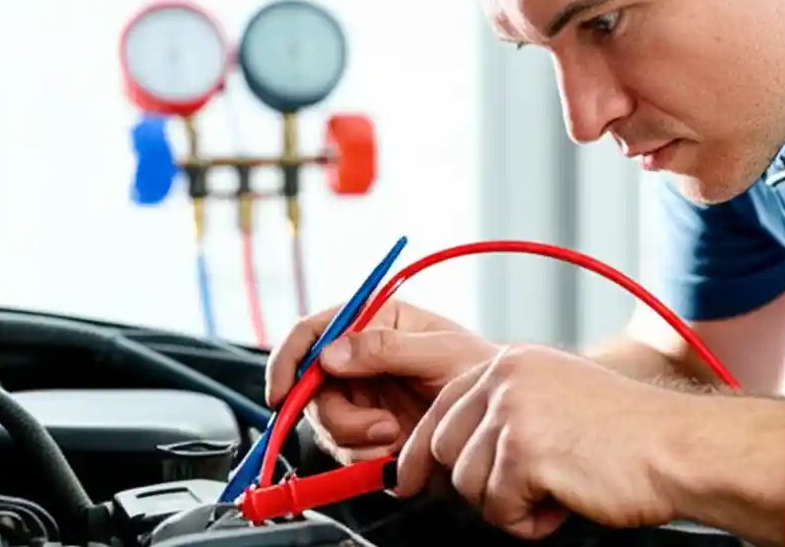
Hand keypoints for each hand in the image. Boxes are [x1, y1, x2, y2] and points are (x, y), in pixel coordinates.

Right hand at [266, 299, 497, 462]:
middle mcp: (361, 359)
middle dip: (339, 416)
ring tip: (398, 438)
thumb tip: (331, 352)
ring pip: (326, 425)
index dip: (289, 360)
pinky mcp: (370, 434)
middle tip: (379, 430)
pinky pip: (346, 452)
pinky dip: (366, 460)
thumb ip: (386, 347)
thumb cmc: (482, 372)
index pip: (314, 332)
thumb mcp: (440, 351)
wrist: (501, 420)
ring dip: (356, 441)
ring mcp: (363, 397)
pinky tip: (396, 454)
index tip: (283, 393)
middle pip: (312, 388)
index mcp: (375, 323)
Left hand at [397, 345, 686, 539]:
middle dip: (479, 482)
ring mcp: (513, 413)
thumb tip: (452, 450)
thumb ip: (506, 409)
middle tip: (526, 488)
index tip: (406, 480)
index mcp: (512, 362)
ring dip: (509, 503)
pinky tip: (564, 501)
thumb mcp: (556, 397)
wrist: (676, 447)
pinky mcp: (524, 453)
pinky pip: (498, 510)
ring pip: (468, 484)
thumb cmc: (628, 433)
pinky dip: (528, 522)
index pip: (442, 405)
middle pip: (444, 449)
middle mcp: (506, 379)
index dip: (419, 450)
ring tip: (556, 489)